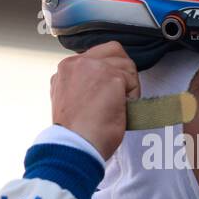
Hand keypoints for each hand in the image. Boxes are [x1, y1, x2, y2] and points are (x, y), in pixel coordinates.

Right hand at [50, 41, 139, 159]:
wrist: (75, 146)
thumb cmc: (74, 132)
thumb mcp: (67, 99)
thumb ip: (79, 83)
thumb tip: (98, 83)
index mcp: (66, 68)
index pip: (96, 55)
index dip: (108, 71)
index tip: (109, 90)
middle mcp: (78, 63)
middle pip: (114, 51)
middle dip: (122, 71)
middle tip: (119, 95)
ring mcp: (95, 67)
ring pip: (126, 65)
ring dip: (128, 86)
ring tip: (117, 107)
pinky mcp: (112, 77)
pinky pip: (133, 81)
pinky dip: (133, 97)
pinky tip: (121, 111)